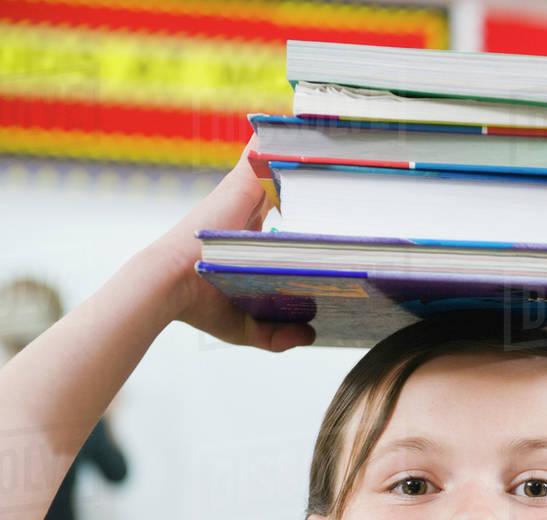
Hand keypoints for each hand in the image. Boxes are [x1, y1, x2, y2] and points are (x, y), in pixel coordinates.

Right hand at [154, 137, 314, 352]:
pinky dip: (279, 137)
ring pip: (276, 165)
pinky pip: (262, 153)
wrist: (167, 284)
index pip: (281, 217)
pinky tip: (305, 122)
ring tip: (333, 133)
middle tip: (343, 164)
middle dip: (308, 174)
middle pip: (283, 186)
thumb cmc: (199, 305)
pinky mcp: (239, 186)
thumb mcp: (246, 324)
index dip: (302, 208)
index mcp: (247, 240)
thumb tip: (311, 335)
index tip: (332, 205)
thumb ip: (277, 334)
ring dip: (298, 149)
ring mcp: (243, 197)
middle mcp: (246, 214)